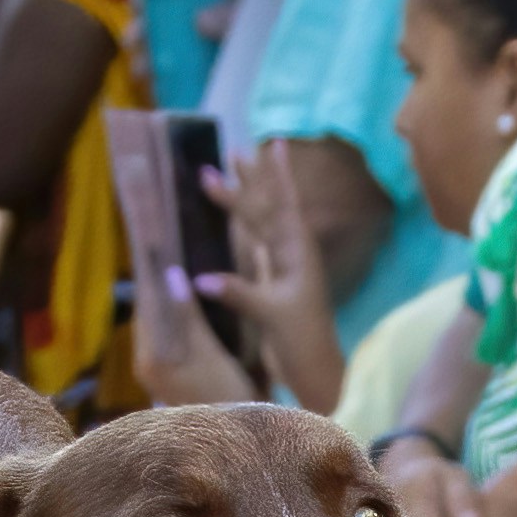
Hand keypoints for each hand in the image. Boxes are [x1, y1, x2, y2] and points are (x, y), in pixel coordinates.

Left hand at [124, 253, 261, 407]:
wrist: (234, 443)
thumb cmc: (226, 396)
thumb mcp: (210, 352)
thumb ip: (188, 315)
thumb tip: (171, 274)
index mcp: (149, 357)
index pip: (144, 305)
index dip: (152, 277)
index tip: (160, 248)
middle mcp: (145, 364)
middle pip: (149, 316)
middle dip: (160, 288)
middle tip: (174, 255)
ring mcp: (156, 374)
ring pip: (159, 328)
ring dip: (169, 304)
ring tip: (183, 274)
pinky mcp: (170, 379)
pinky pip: (168, 341)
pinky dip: (177, 322)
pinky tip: (191, 309)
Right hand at [219, 141, 348, 403]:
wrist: (317, 372)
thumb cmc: (302, 343)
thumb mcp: (272, 315)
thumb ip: (239, 292)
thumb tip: (199, 278)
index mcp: (297, 253)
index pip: (280, 205)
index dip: (274, 176)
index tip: (272, 145)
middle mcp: (293, 254)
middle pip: (268, 207)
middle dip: (251, 180)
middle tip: (233, 151)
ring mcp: (285, 267)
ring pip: (261, 224)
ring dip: (245, 200)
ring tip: (230, 174)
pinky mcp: (275, 283)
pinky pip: (257, 246)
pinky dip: (244, 230)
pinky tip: (235, 221)